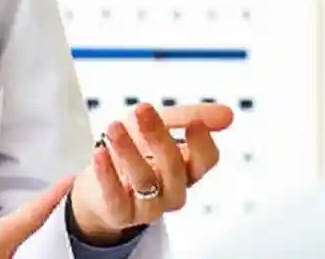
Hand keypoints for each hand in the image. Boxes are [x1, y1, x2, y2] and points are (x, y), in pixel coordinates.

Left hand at [69, 103, 233, 244]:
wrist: (98, 187)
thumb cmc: (134, 151)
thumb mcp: (158, 126)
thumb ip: (185, 117)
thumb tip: (227, 113)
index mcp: (187, 167)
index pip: (206, 159)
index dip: (202, 143)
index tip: (195, 122)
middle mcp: (173, 188)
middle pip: (174, 167)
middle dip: (158, 137)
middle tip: (142, 111)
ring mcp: (149, 206)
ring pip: (145, 180)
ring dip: (128, 151)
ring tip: (114, 127)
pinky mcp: (122, 214)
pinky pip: (117, 198)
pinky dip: (107, 175)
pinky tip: (100, 153)